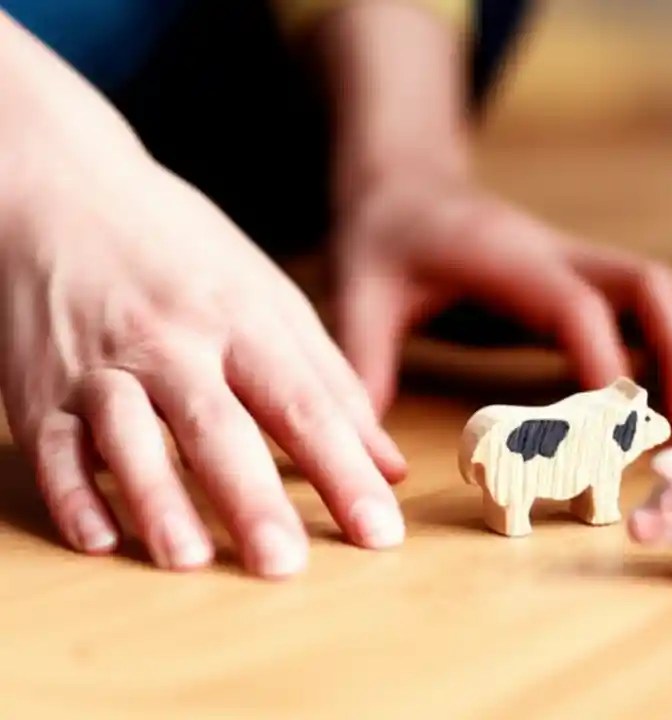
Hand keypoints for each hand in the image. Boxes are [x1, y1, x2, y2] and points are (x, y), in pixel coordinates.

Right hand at [0, 149, 407, 578]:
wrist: (64, 190)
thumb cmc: (183, 253)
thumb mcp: (270, 298)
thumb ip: (331, 383)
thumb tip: (389, 465)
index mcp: (240, 322)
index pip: (302, 406)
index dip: (343, 471)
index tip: (380, 531)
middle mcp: (171, 344)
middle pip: (217, 428)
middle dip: (251, 499)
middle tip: (285, 565)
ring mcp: (100, 366)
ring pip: (128, 437)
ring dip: (156, 500)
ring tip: (190, 559)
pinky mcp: (38, 388)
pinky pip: (52, 446)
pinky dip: (71, 492)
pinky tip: (98, 539)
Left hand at [329, 170, 671, 429]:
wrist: (403, 185)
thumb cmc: (384, 237)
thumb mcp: (357, 295)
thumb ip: (363, 364)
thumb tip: (366, 451)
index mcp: (505, 256)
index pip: (574, 306)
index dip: (603, 366)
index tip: (615, 431)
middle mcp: (553, 254)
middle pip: (648, 285)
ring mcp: (571, 265)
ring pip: (654, 295)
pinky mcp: (573, 284)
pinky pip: (634, 312)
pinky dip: (656, 353)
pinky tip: (653, 405)